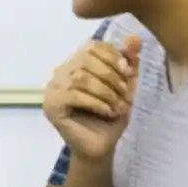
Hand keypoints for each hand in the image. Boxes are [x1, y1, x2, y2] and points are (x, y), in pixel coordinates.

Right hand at [42, 35, 141, 161]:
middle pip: (87, 60)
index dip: (113, 55)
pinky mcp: (51, 105)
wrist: (100, 148)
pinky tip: (107, 112)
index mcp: (76, 63)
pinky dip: (96, 103)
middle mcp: (61, 72)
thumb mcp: (125, 87)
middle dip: (111, 77)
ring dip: (106, 92)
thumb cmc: (111, 117)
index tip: (128, 72)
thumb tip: (136, 38)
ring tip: (117, 106)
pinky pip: (75, 95)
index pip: (93, 46)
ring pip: (81, 78)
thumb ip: (129, 62)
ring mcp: (53, 88)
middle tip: (124, 95)